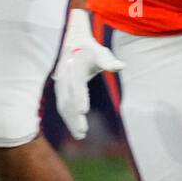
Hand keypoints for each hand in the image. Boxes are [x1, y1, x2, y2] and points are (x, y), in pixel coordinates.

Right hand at [53, 9, 123, 140]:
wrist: (73, 45)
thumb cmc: (91, 50)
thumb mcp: (101, 52)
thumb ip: (108, 61)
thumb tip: (121, 66)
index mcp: (74, 67)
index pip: (77, 85)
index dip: (79, 97)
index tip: (83, 110)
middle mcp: (64, 77)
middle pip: (68, 99)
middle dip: (74, 116)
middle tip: (83, 131)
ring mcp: (60, 84)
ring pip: (64, 106)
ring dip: (70, 121)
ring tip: (81, 135)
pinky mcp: (60, 91)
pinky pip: (63, 107)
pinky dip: (68, 119)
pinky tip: (76, 130)